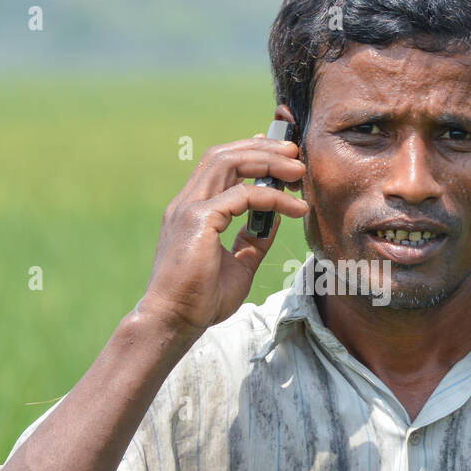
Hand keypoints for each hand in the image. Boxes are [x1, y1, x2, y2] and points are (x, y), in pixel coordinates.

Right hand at [138, 133, 308, 335]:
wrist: (173, 322)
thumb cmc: (200, 300)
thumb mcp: (238, 265)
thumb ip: (252, 241)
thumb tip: (274, 221)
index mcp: (191, 211)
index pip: (218, 166)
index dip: (248, 153)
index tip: (279, 155)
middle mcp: (187, 203)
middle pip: (223, 155)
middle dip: (262, 149)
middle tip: (295, 154)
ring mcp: (189, 209)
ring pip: (228, 162)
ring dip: (266, 161)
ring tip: (297, 169)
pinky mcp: (198, 220)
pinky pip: (242, 195)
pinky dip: (272, 197)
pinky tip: (294, 207)